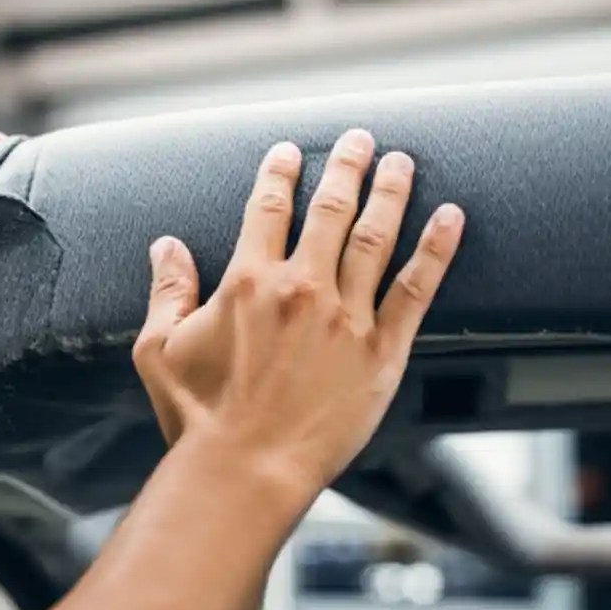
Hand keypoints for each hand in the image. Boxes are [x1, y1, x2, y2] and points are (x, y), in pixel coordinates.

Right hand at [132, 129, 463, 489]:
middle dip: (345, 166)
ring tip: (401, 161)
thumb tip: (167, 246)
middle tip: (359, 138)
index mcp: (248, 283)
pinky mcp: (382, 352)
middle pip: (330, 209)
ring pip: (376, 237)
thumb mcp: (159, 350)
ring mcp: (348, 318)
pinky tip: (451, 218)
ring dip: (390, 192)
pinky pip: (417, 290)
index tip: (289, 151)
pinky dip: (436, 250)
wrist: (246, 471)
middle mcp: (302, 289)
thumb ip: (167, 291)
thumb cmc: (198, 417)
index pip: (268, 209)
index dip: (279, 173)